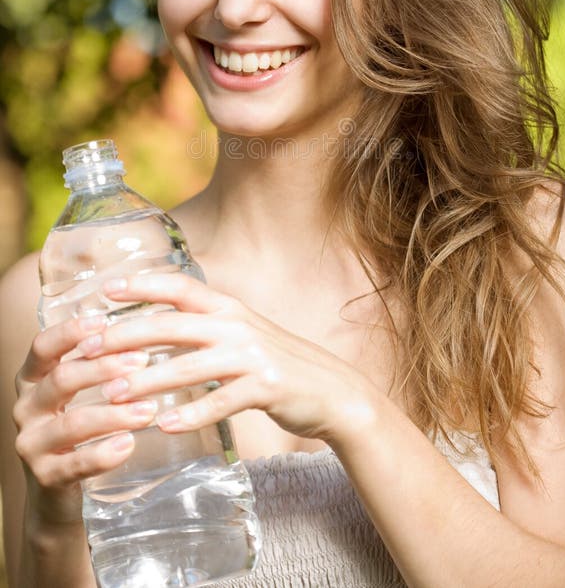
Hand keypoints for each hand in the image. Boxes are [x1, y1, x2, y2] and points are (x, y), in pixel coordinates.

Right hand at [14, 315, 156, 521]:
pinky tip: (128, 444)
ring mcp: (31, 444)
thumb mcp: (77, 391)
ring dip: (114, 414)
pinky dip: (104, 453)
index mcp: (33, 379)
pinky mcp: (45, 477)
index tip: (104, 321)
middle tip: (143, 361)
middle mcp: (25, 408)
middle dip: (105, 367)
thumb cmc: (78, 427)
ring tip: (149, 410)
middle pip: (62, 379)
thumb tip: (142, 325)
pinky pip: (76, 463)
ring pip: (73, 423)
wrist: (57, 491)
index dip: (70, 332)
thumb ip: (96, 361)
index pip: (43, 346)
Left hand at [76, 274, 379, 444]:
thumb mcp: (241, 335)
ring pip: (190, 365)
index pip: (179, 286)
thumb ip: (203, 328)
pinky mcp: (266, 387)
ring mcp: (252, 355)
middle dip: (125, 335)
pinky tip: (165, 426)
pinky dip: (192, 413)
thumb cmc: (277, 364)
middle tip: (86, 349)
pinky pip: (222, 401)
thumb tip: (151, 329)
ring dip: (148, 380)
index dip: (142, 284)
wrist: (332, 391)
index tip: (104, 289)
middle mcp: (237, 324)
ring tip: (113, 395)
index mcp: (227, 307)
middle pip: (172, 324)